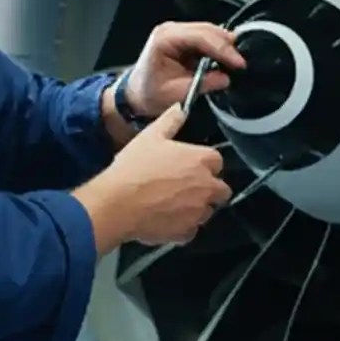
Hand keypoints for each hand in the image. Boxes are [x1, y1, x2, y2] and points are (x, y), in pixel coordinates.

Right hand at [75, 105, 232, 252]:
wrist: (118, 203)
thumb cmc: (134, 167)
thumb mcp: (150, 136)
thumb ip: (170, 121)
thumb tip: (181, 108)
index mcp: (201, 160)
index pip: (217, 161)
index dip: (204, 163)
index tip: (190, 165)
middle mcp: (206, 186)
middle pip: (221, 189)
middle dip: (209, 188)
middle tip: (185, 186)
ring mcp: (198, 211)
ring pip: (207, 211)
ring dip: (196, 207)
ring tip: (172, 203)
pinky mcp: (187, 232)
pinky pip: (191, 230)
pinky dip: (182, 227)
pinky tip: (165, 219)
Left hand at [123, 21, 246, 117]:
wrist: (137, 95)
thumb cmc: (149, 93)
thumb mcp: (176, 94)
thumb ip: (202, 85)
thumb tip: (225, 78)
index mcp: (164, 39)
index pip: (200, 37)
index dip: (222, 49)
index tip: (237, 62)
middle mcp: (171, 30)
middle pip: (208, 30)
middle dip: (227, 46)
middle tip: (241, 64)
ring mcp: (178, 32)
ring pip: (210, 32)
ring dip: (224, 47)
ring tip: (235, 64)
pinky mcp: (185, 39)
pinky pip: (208, 39)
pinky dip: (218, 49)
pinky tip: (226, 61)